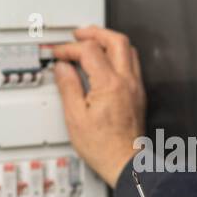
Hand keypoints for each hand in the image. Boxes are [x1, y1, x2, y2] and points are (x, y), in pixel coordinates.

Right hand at [52, 26, 146, 186]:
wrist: (126, 163)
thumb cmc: (103, 147)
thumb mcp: (75, 117)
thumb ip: (68, 86)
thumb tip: (62, 67)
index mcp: (110, 85)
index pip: (89, 51)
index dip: (70, 48)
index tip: (58, 53)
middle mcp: (127, 82)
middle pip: (116, 40)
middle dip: (94, 33)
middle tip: (78, 35)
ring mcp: (135, 87)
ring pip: (128, 49)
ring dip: (109, 41)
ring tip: (92, 43)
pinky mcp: (138, 94)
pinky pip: (131, 64)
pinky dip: (117, 55)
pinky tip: (105, 62)